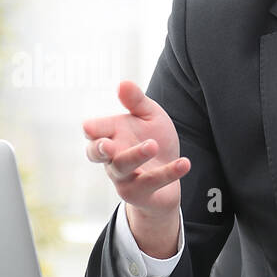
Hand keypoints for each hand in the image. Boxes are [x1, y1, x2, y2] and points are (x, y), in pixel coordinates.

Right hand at [83, 81, 188, 255]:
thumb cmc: (154, 139)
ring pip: (123, 167)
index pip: (92, 131)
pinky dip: (169, 172)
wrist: (172, 171)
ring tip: (153, 145)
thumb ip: (136, 101)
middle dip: (99, 149)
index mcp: (110, 135)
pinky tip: (185, 162)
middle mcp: (111, 157)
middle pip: (95, 153)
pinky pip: (151, 183)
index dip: (92, 130)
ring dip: (136, 155)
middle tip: (107, 145)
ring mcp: (123, 177)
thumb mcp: (149, 116)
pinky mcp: (140, 193)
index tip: (91, 127)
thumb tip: (122, 83)